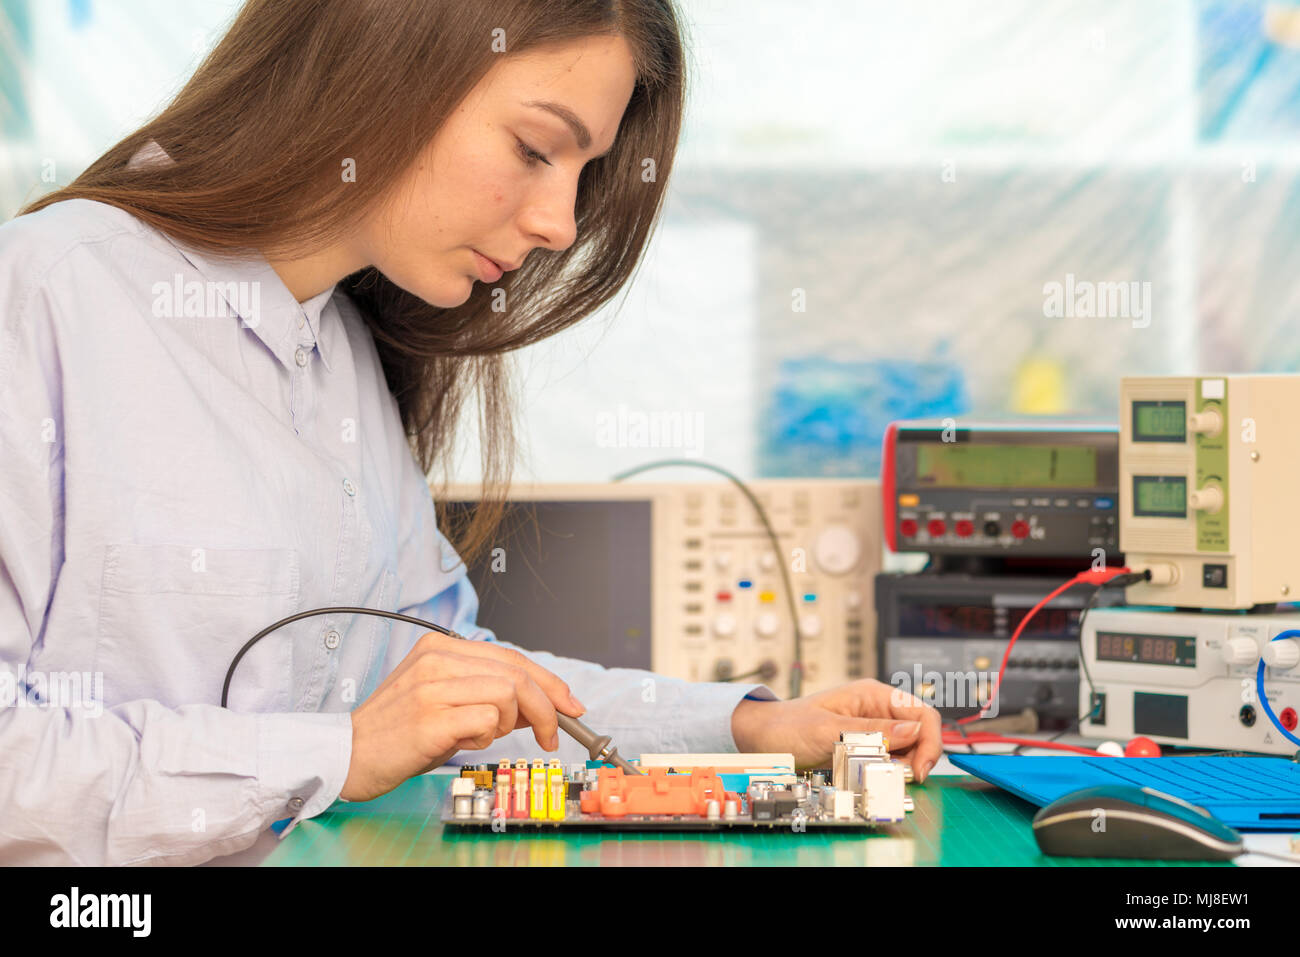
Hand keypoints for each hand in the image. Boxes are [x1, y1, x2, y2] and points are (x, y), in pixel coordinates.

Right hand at [340, 632, 583, 801]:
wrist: (348, 754)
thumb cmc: (397, 731)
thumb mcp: (444, 701)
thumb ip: (486, 694)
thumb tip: (538, 705)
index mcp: (440, 647)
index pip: (511, 656)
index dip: (548, 680)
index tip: (569, 703)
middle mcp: (437, 659)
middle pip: (517, 672)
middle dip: (548, 705)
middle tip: (555, 732)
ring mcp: (433, 686)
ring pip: (508, 693)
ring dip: (513, 723)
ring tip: (488, 735)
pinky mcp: (431, 717)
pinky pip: (488, 719)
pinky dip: (489, 735)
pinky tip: (466, 741)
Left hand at [730, 678, 942, 781]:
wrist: (761, 739)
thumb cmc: (787, 726)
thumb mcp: (828, 729)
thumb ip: (871, 731)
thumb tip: (913, 731)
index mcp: (873, 695)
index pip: (922, 714)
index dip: (929, 741)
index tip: (919, 768)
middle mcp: (877, 711)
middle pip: (920, 734)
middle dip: (917, 758)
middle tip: (902, 779)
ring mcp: (872, 730)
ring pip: (907, 750)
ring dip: (901, 767)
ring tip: (882, 778)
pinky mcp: (864, 748)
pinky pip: (889, 761)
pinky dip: (887, 772)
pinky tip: (873, 777)